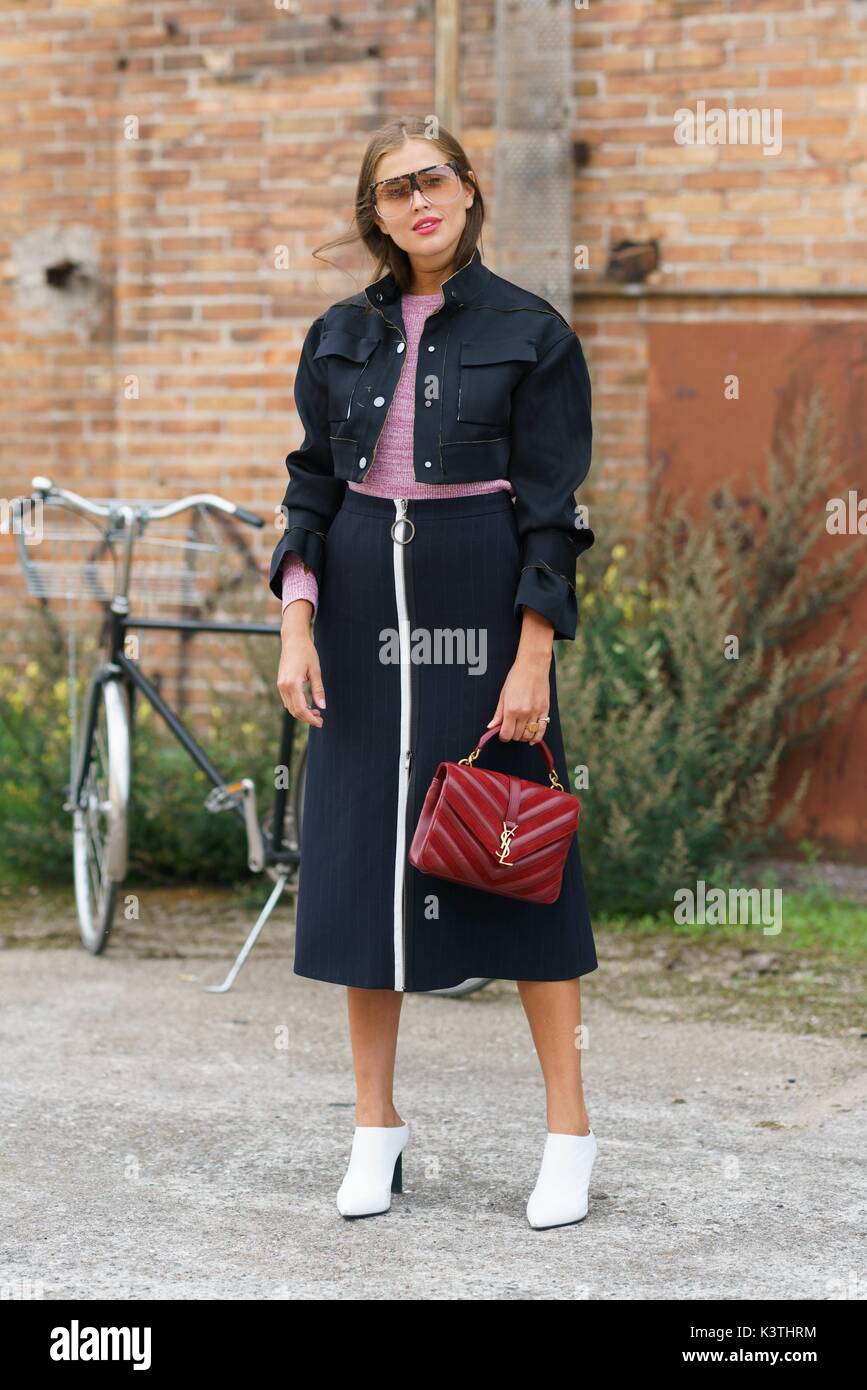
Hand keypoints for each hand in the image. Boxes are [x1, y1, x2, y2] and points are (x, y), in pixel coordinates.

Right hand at [277, 601, 325, 727]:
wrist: (293, 639)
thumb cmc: (306, 652)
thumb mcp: (315, 671)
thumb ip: (318, 690)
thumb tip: (322, 707)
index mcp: (292, 684)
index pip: (300, 709)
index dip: (310, 719)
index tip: (320, 722)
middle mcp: (283, 686)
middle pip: (294, 711)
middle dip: (307, 718)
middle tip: (320, 720)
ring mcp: (280, 685)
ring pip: (290, 707)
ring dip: (302, 713)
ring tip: (316, 712)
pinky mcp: (280, 683)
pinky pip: (287, 700)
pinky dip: (297, 706)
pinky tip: (308, 705)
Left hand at [487, 650, 551, 744]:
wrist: (533, 666)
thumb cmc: (516, 678)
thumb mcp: (503, 695)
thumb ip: (498, 714)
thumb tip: (491, 727)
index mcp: (511, 709)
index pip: (506, 734)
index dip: (502, 737)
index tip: (502, 734)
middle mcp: (524, 713)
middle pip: (517, 736)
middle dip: (512, 736)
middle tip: (510, 729)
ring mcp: (535, 712)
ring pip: (528, 735)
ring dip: (523, 737)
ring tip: (520, 731)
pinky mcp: (545, 710)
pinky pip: (542, 730)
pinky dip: (536, 738)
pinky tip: (532, 739)